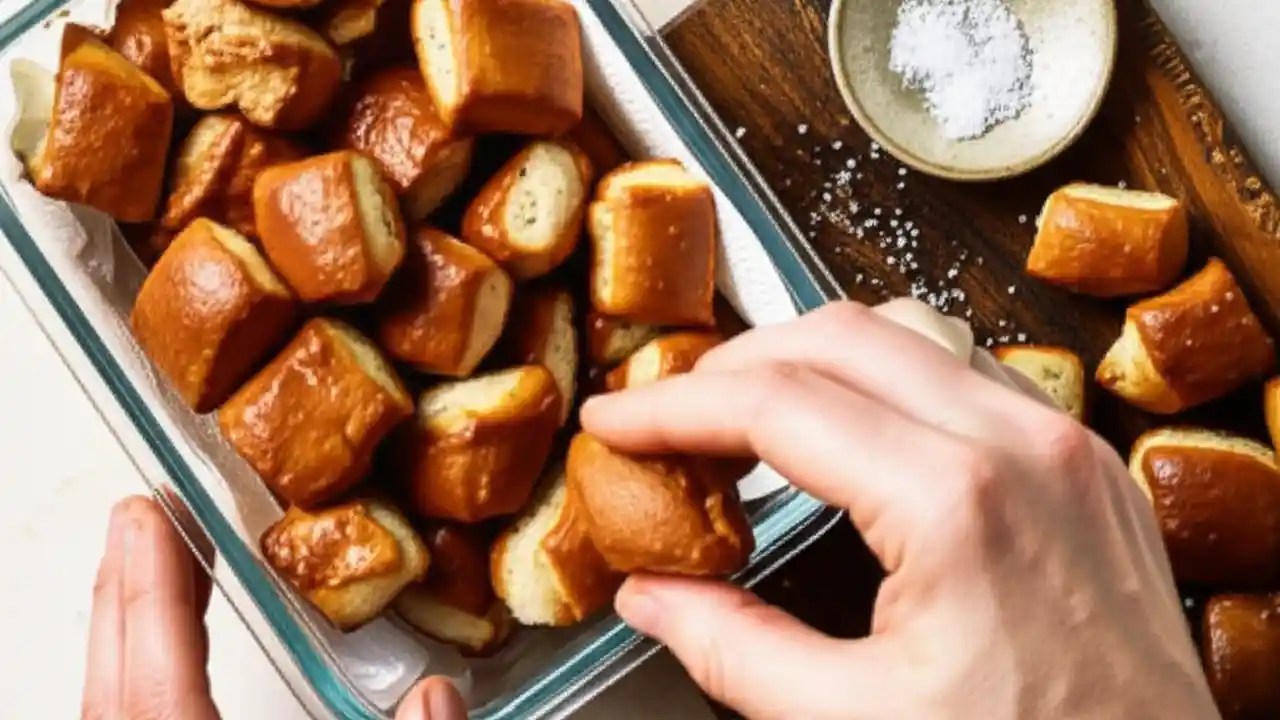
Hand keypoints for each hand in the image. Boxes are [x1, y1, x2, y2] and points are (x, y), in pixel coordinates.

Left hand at [82, 496, 468, 719]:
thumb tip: (439, 692)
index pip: (158, 682)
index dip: (151, 592)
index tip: (146, 515)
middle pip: (116, 686)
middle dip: (128, 591)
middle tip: (144, 519)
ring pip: (113, 705)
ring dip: (131, 630)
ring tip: (157, 574)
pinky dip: (143, 675)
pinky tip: (172, 660)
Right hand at [580, 300, 1216, 719]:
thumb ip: (734, 650)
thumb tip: (653, 597)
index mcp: (955, 502)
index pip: (777, 404)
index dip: (673, 407)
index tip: (614, 422)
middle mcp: (1020, 443)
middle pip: (838, 334)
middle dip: (734, 363)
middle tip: (670, 412)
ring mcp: (1064, 442)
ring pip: (908, 330)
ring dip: (812, 355)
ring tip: (749, 411)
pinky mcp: (1086, 462)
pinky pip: (968, 366)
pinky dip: (888, 373)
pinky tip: (851, 424)